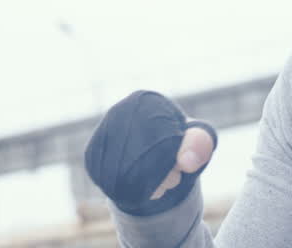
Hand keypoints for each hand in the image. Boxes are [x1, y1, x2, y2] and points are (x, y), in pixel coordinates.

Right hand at [84, 90, 217, 215]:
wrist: (157, 150)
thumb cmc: (181, 140)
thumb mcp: (199, 140)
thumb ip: (200, 145)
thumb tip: (186, 162)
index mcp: (145, 101)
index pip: (157, 140)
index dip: (171, 163)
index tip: (179, 170)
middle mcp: (118, 111)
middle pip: (136, 158)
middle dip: (159, 177)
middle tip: (172, 180)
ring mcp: (101, 132)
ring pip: (118, 172)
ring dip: (144, 186)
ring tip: (160, 182)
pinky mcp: (91, 153)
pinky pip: (105, 179)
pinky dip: (125, 190)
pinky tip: (140, 185)